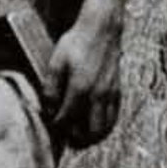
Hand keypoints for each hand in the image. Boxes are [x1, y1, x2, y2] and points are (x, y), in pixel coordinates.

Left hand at [44, 9, 123, 150]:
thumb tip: (48, 109)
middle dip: (78, 139)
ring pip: (106, 127)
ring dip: (94, 136)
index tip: (51, 125)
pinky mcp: (118, 89)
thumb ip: (51, 88)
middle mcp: (98, 94)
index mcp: (80, 88)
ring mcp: (110, 93)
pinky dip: (106, 125)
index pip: (67, 119)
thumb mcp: (55, 62)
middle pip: (91, 131)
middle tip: (68, 137)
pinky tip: (97, 123)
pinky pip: (115, 116)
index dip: (57, 126)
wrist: (102, 28)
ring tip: (82, 135)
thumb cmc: (76, 43)